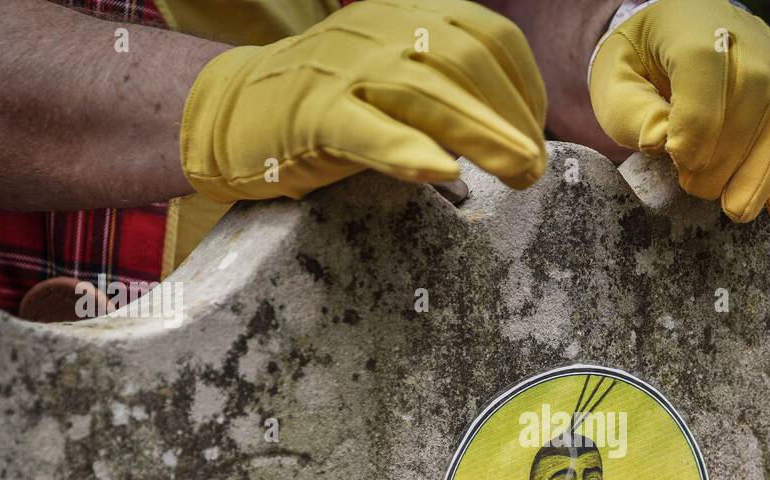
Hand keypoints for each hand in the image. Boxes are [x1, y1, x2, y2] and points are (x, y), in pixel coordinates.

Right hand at [180, 0, 546, 201]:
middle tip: (533, 169)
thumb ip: (453, 92)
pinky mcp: (310, 115)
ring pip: (425, 91)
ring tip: (516, 174)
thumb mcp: (399, 81)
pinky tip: (442, 170)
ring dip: (481, 134)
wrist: (233, 110)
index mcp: (407, 14)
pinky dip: (407, 148)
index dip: (525, 86)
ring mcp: (343, 69)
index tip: (536, 134)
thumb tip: (522, 137)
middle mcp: (379, 29)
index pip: (488, 36)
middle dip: (512, 117)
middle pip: (465, 62)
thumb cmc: (332, 106)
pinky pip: (365, 128)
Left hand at [589, 0, 769, 222]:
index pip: (705, 66)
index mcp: (693, 25)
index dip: (697, 122)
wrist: (681, 38)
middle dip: (730, 153)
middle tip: (702, 192)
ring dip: (768, 169)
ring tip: (740, 210)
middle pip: (755, 91)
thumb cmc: (645, 69)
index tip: (681, 163)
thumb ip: (630, 113)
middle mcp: (748, 32)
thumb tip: (662, 140)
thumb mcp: (616, 84)